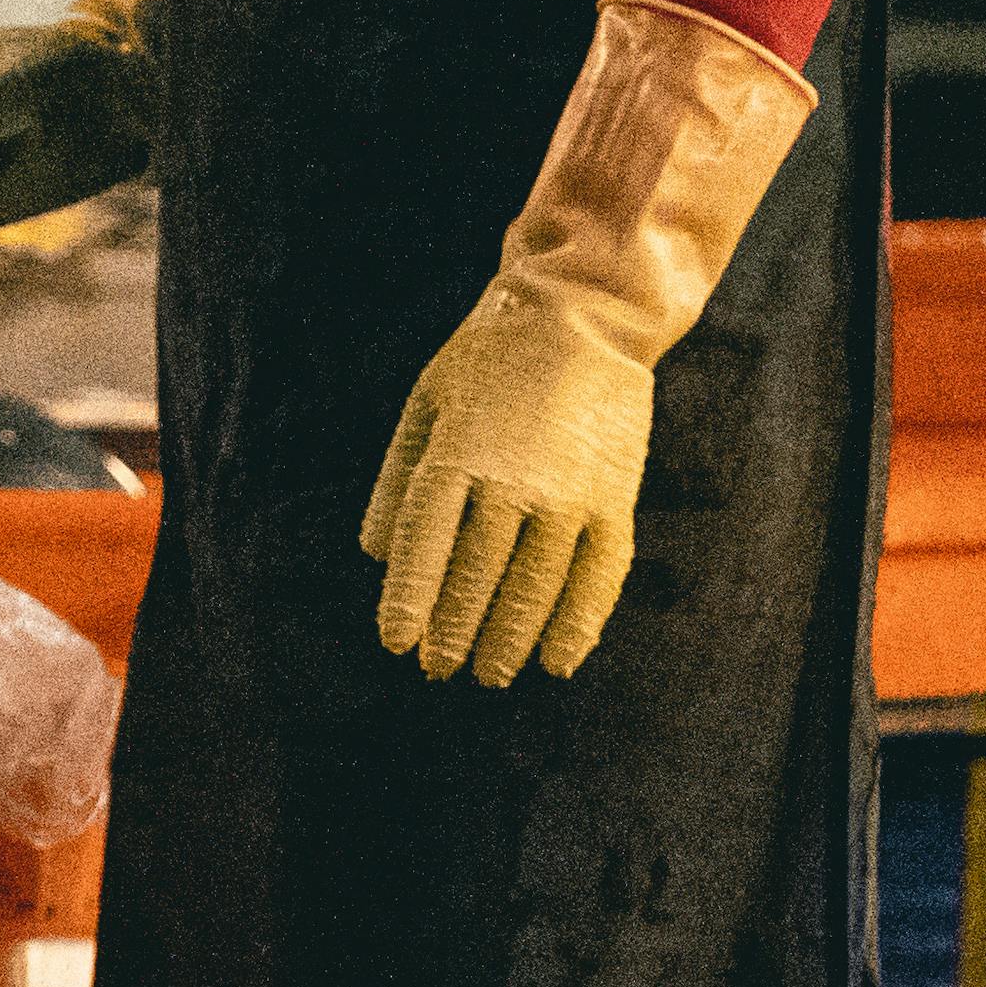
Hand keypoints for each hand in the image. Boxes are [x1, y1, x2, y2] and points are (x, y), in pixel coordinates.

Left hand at [352, 0, 814, 682]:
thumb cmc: (489, 356)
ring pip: (534, 586)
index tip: (398, 644)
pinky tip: (557, 659)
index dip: (411, 598)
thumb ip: (398, 477)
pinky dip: (578, 622)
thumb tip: (372, 553)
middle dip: (455, 631)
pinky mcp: (613, 498)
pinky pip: (596, 576)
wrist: (586, 311)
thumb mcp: (428, 401)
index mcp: (457, 453)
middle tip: (441, 671)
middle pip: (476, 576)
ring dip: (510, 638)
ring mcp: (569, 493)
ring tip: (492, 675)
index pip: (424, 545)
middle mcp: (511, 480)